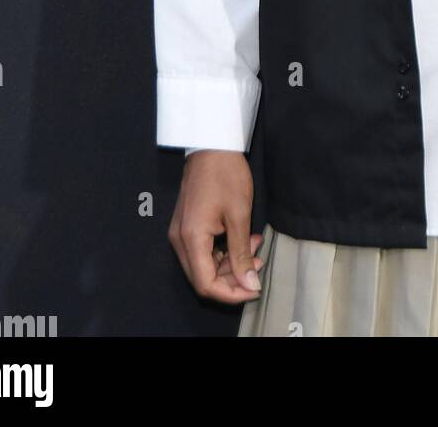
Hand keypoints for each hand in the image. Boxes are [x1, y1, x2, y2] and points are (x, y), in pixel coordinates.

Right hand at [168, 150, 265, 303]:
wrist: (212, 145)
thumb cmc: (226, 175)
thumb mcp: (239, 215)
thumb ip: (241, 253)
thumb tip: (249, 283)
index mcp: (190, 238)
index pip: (205, 284)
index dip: (230, 293)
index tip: (253, 288)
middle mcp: (180, 240)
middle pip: (203, 277)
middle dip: (233, 278)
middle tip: (258, 264)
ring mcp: (181, 233)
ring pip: (204, 264)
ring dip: (230, 263)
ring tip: (255, 247)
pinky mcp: (186, 225)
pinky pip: (203, 250)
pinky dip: (224, 251)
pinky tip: (244, 240)